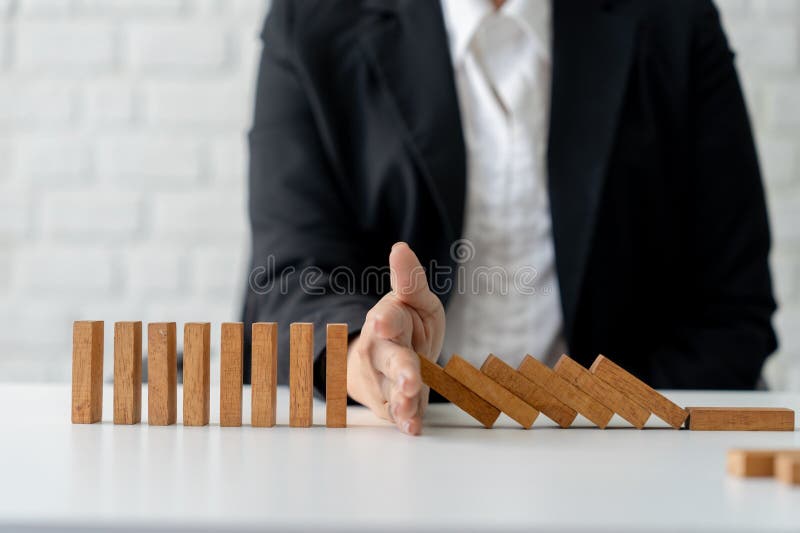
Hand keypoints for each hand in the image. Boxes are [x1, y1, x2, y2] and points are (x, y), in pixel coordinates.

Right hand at [346, 242, 444, 434]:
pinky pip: (397, 414)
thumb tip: (400, 248)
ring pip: (392, 390)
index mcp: (388, 321)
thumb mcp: (414, 301)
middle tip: (411, 378)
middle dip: (400, 369)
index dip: (385, 321)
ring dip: (402, 400)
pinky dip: (405, 422)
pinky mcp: (390, 404)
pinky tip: (412, 428)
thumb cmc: (407, 326)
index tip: (384, 322)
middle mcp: (381, 352)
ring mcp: (383, 381)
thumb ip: (410, 280)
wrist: (388, 361)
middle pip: (389, 360)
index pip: (386, 319)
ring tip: (411, 406)